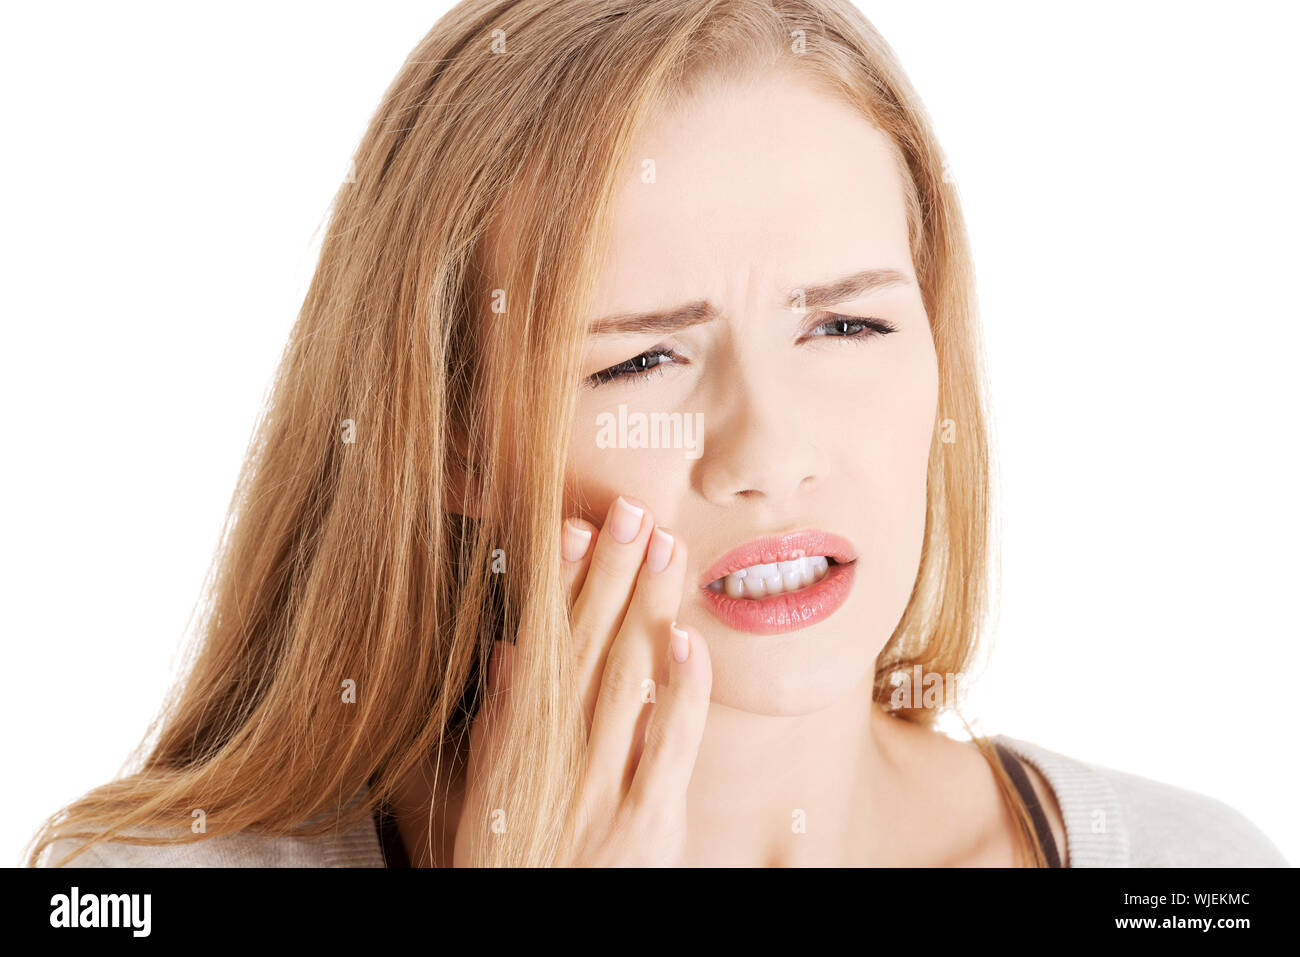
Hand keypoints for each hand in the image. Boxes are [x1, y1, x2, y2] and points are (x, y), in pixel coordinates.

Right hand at [453, 495, 711, 865]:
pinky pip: (668, 746)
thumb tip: (511, 652)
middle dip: (612, 575)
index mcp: (514, 743)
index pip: (543, 644)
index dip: (561, 584)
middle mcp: (556, 755)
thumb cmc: (507, 857)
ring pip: (628, 680)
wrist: (529, 929)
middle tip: (634, 512)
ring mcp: (601, 785)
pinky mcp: (646, 819)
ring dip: (647, 609)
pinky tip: (690, 641)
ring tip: (667, 549)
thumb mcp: (482, 791)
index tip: (578, 527)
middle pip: (587, 647)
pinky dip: (681, 692)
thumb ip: (498, 721)